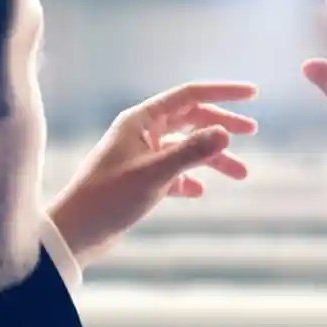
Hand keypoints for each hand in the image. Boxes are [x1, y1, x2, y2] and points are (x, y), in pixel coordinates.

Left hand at [49, 82, 257, 267]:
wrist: (74, 233)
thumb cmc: (107, 199)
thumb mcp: (154, 175)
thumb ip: (191, 153)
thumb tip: (226, 133)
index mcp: (141, 120)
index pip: (190, 96)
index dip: (223, 93)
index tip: (252, 94)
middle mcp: (142, 133)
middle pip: (192, 119)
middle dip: (222, 126)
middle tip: (252, 131)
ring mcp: (142, 156)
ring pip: (187, 149)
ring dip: (214, 159)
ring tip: (242, 174)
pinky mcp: (140, 180)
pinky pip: (174, 172)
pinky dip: (191, 179)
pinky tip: (200, 192)